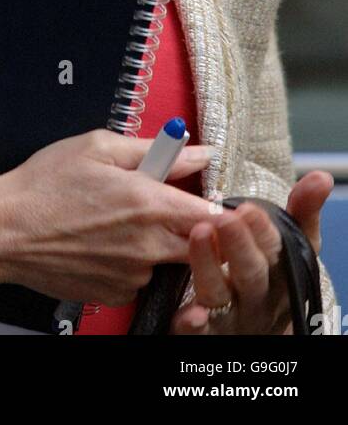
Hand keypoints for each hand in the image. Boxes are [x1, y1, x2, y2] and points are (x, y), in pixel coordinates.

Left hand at [169, 171, 333, 334]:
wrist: (262, 332)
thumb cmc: (274, 279)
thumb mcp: (295, 248)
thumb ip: (303, 212)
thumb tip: (321, 177)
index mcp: (279, 274)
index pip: (274, 251)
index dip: (264, 232)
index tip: (249, 209)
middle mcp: (257, 297)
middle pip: (250, 274)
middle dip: (239, 246)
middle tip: (224, 218)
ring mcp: (232, 317)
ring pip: (219, 295)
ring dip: (208, 267)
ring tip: (198, 235)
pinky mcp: (207, 334)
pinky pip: (200, 333)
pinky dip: (194, 324)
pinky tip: (190, 313)